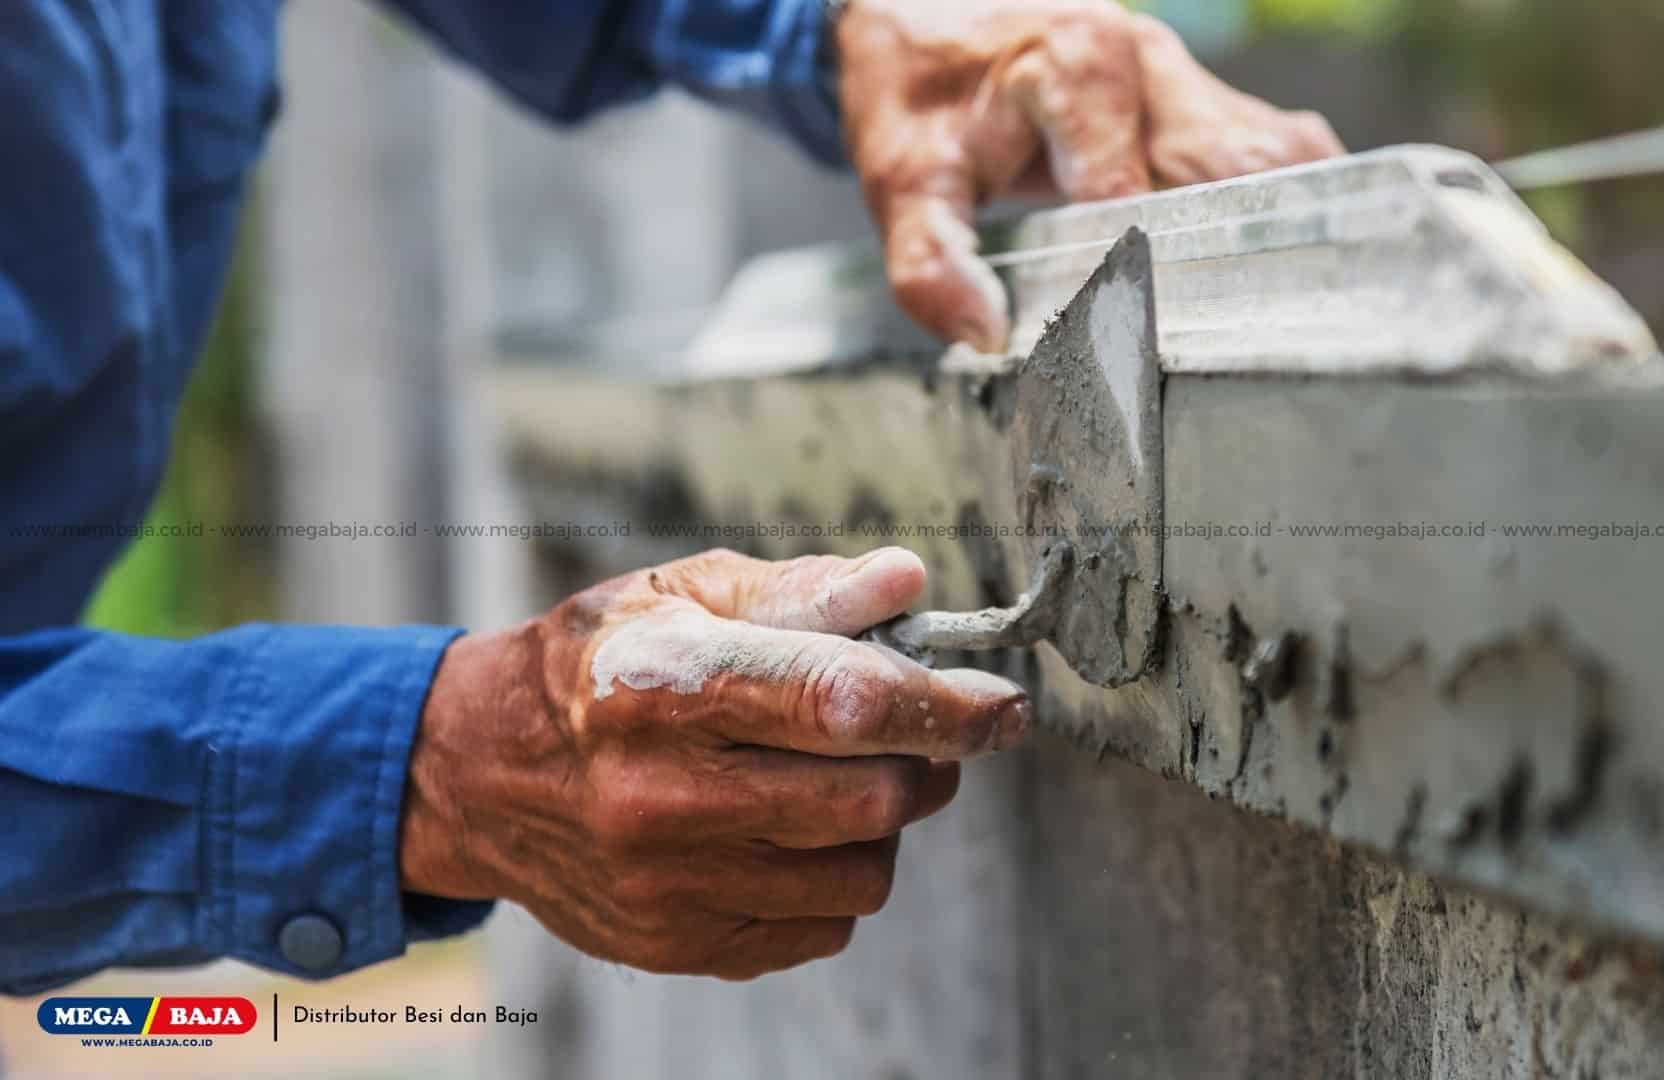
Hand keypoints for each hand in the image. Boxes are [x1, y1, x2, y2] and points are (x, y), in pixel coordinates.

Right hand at [399, 547, 1029, 979]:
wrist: (478, 771)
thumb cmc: (596, 665)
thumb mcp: (680, 594)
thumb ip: (801, 592)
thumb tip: (907, 584)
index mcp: (670, 686)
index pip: (843, 702)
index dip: (944, 705)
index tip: (1000, 705)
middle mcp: (666, 795)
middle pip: (872, 798)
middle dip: (928, 762)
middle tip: (920, 732)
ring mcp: (672, 882)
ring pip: (863, 872)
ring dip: (885, 822)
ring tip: (840, 778)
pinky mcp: (679, 942)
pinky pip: (822, 925)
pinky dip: (836, 877)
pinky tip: (793, 831)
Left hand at [835, 0, 1345, 351]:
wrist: (920, 14)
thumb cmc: (917, 93)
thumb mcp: (900, 177)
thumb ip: (931, 261)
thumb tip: (984, 335)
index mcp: (1079, 70)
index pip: (1136, 201)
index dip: (1141, 281)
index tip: (1143, 348)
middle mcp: (1149, 62)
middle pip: (1235, 174)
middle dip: (1244, 258)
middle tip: (1247, 339)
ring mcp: (1186, 77)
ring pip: (1276, 156)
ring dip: (1282, 229)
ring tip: (1281, 309)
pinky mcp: (1205, 96)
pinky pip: (1275, 151)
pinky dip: (1287, 207)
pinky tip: (1281, 265)